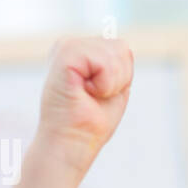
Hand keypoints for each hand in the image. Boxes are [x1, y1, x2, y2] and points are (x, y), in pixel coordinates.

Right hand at [36, 36, 133, 174]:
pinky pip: (104, 61)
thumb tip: (123, 43)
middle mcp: (71, 45)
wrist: (72, 144)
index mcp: (81, 52)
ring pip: (115, 52)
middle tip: (95, 96)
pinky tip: (85, 92)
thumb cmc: (91, 122)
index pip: (121, 48)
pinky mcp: (64, 53)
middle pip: (122, 47)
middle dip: (119, 78)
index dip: (122, 76)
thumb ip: (118, 64)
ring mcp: (66, 47)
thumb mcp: (114, 88)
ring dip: (111, 83)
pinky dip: (104, 84)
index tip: (101, 94)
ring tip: (89, 95)